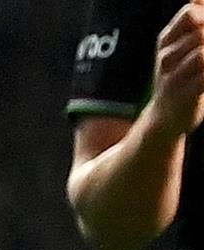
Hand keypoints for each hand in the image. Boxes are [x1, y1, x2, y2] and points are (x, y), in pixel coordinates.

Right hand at [154, 4, 203, 133]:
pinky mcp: (183, 96)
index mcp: (167, 40)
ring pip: (202, 54)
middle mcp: (166, 57)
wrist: (165, 119)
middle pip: (200, 33)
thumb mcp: (181, 46)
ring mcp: (172, 77)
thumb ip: (192, 20)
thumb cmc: (181, 78)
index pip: (190, 14)